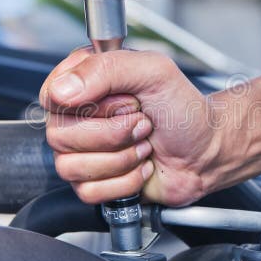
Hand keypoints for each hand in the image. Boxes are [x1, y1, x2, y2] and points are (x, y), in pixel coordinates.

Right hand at [40, 48, 220, 205]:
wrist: (206, 150)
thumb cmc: (183, 108)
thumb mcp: (154, 71)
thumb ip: (106, 68)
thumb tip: (62, 90)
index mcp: (84, 81)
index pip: (53, 96)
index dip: (90, 104)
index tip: (126, 98)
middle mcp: (77, 115)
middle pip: (60, 136)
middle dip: (113, 133)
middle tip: (142, 123)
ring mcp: (82, 151)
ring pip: (71, 167)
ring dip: (121, 158)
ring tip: (143, 144)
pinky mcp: (92, 181)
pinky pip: (88, 191)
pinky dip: (125, 181)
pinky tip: (141, 166)